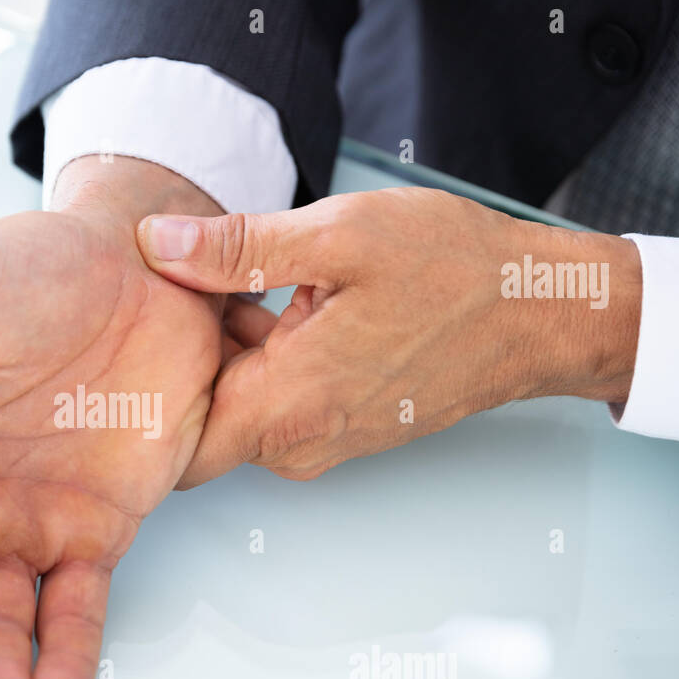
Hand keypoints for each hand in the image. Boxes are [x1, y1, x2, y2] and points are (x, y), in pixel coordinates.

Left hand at [136, 187, 642, 485]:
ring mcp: (320, 440)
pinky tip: (275, 299)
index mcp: (285, 406)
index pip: (172, 442)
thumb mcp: (338, 236)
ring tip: (231, 281)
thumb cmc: (453, 272)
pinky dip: (261, 357)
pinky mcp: (339, 426)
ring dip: (225, 351)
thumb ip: (238, 248)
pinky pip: (274, 402)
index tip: (142, 329)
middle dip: (181, 360)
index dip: (147, 390)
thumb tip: (157, 244)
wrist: (536, 311)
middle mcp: (297, 442)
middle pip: (198, 420)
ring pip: (236, 408)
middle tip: (182, 283)